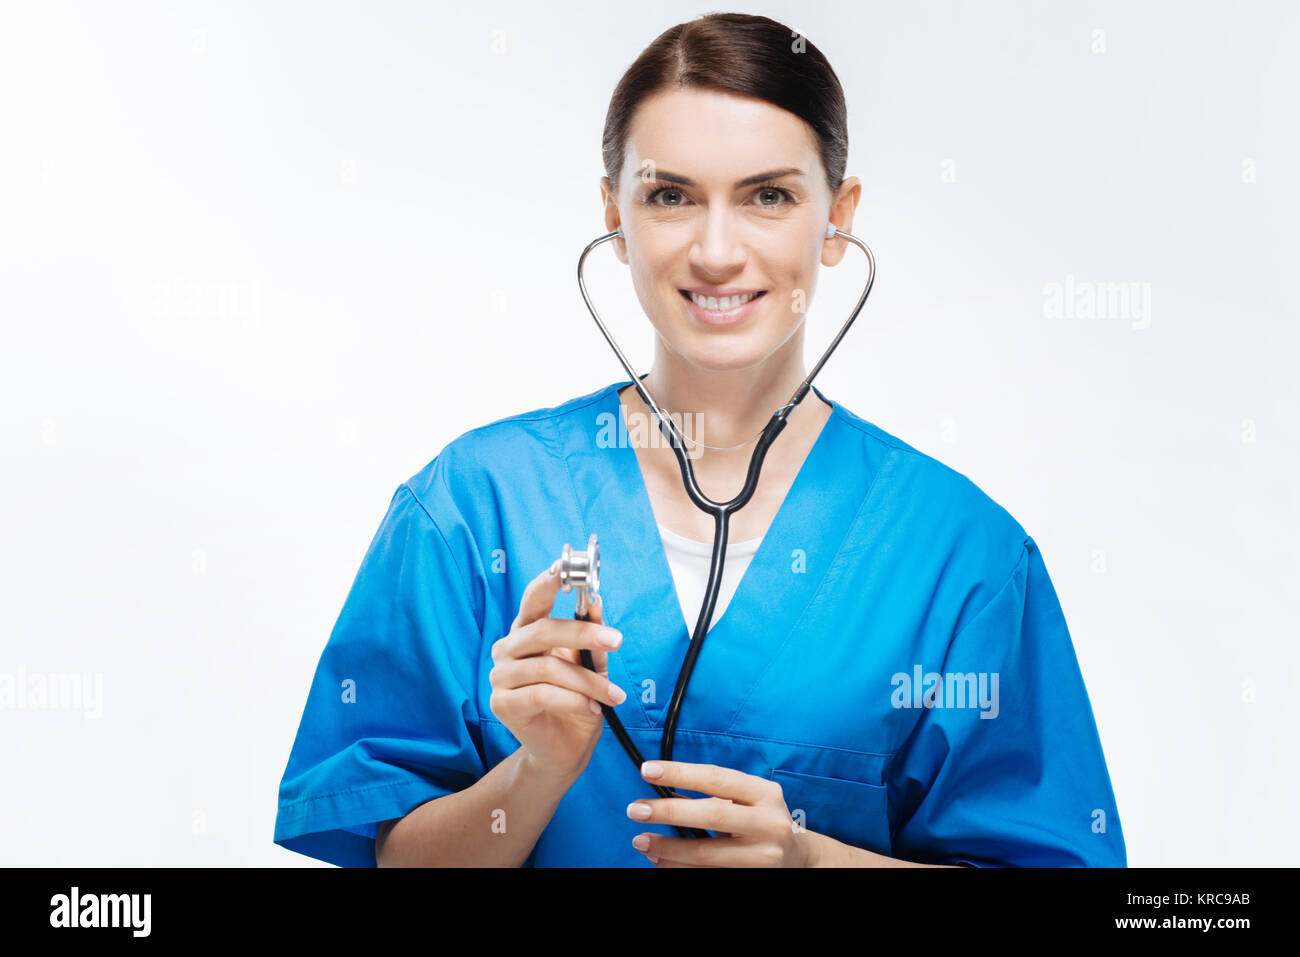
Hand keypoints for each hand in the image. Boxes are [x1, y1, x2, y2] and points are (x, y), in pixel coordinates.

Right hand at [489, 560, 626, 781]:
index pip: (533, 599)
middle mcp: (507, 649)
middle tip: (616, 640)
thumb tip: (596, 601)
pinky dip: (574, 700)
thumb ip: (592, 635)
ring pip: (548, 667)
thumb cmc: (576, 701)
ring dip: (588, 682)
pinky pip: (541, 695)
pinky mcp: (502, 704)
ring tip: (615, 696)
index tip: (566, 567)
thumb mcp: (591, 665)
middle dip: (584, 633)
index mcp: (526, 631)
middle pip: (543, 630)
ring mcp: (500, 676)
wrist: (563, 750)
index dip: (547, 581)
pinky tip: (593, 710)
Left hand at [626, 760, 817, 866]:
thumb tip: (665, 793)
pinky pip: (709, 874)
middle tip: (635, 809)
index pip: (717, 778)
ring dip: (668, 849)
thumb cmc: (764, 819)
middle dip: (669, 812)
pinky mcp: (753, 877)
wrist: (800, 858)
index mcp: (764, 794)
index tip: (648, 771)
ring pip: (708, 855)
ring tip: (642, 841)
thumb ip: (715, 795)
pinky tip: (661, 861)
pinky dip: (680, 868)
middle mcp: (768, 824)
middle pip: (713, 816)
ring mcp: (763, 856)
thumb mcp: (748, 799)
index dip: (681, 773)